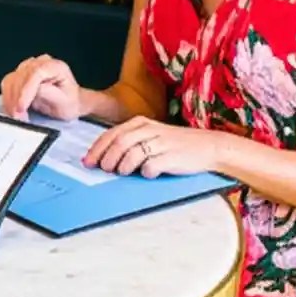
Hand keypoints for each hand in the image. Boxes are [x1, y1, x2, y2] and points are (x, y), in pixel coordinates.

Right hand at [0, 54, 83, 120]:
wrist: (69, 103)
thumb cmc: (70, 103)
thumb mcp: (65, 102)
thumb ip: (50, 93)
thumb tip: (34, 90)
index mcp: (54, 66)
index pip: (35, 73)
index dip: (26, 90)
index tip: (21, 107)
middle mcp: (40, 62)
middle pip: (20, 76)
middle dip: (16, 99)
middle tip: (18, 117)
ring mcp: (28, 67)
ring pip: (11, 80)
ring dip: (10, 100)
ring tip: (16, 116)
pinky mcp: (19, 74)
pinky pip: (7, 84)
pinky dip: (7, 99)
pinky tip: (12, 110)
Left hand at [83, 117, 225, 177]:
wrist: (207, 146)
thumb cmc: (174, 144)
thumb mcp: (150, 136)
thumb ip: (128, 143)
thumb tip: (101, 158)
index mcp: (140, 123)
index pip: (111, 134)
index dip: (96, 149)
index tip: (87, 162)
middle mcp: (149, 130)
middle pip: (119, 143)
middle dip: (106, 158)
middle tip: (104, 170)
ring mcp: (161, 143)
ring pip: (132, 154)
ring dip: (122, 166)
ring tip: (122, 173)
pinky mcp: (171, 157)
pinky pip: (150, 166)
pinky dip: (144, 172)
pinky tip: (147, 174)